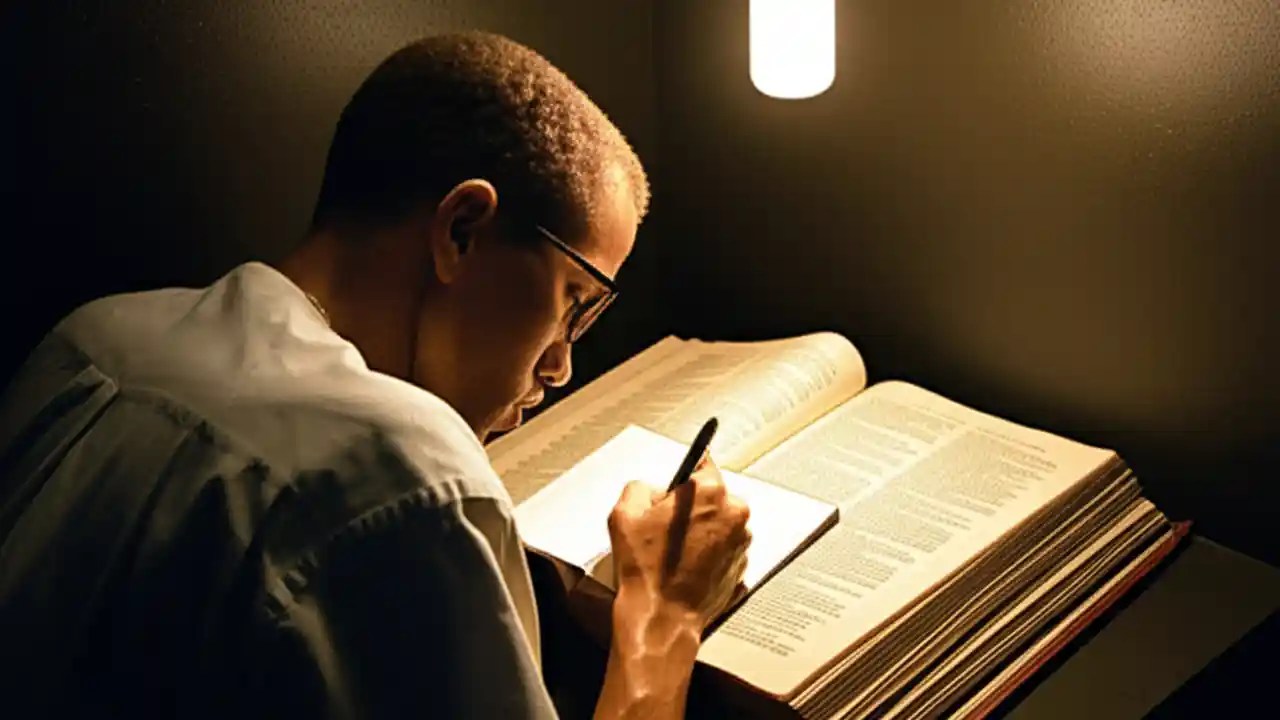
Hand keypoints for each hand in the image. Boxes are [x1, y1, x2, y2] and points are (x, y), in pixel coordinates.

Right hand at [607, 455, 751, 630]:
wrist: (661, 618)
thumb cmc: (646, 570)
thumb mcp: (624, 514)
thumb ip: (640, 487)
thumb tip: (651, 490)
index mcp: (710, 493)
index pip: (703, 463)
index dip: (684, 476)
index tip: (677, 485)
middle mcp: (734, 515)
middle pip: (713, 497)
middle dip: (692, 507)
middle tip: (666, 527)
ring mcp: (741, 543)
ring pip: (720, 523)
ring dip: (703, 531)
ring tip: (675, 551)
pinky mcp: (742, 568)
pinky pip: (725, 549)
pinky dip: (710, 554)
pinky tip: (687, 566)